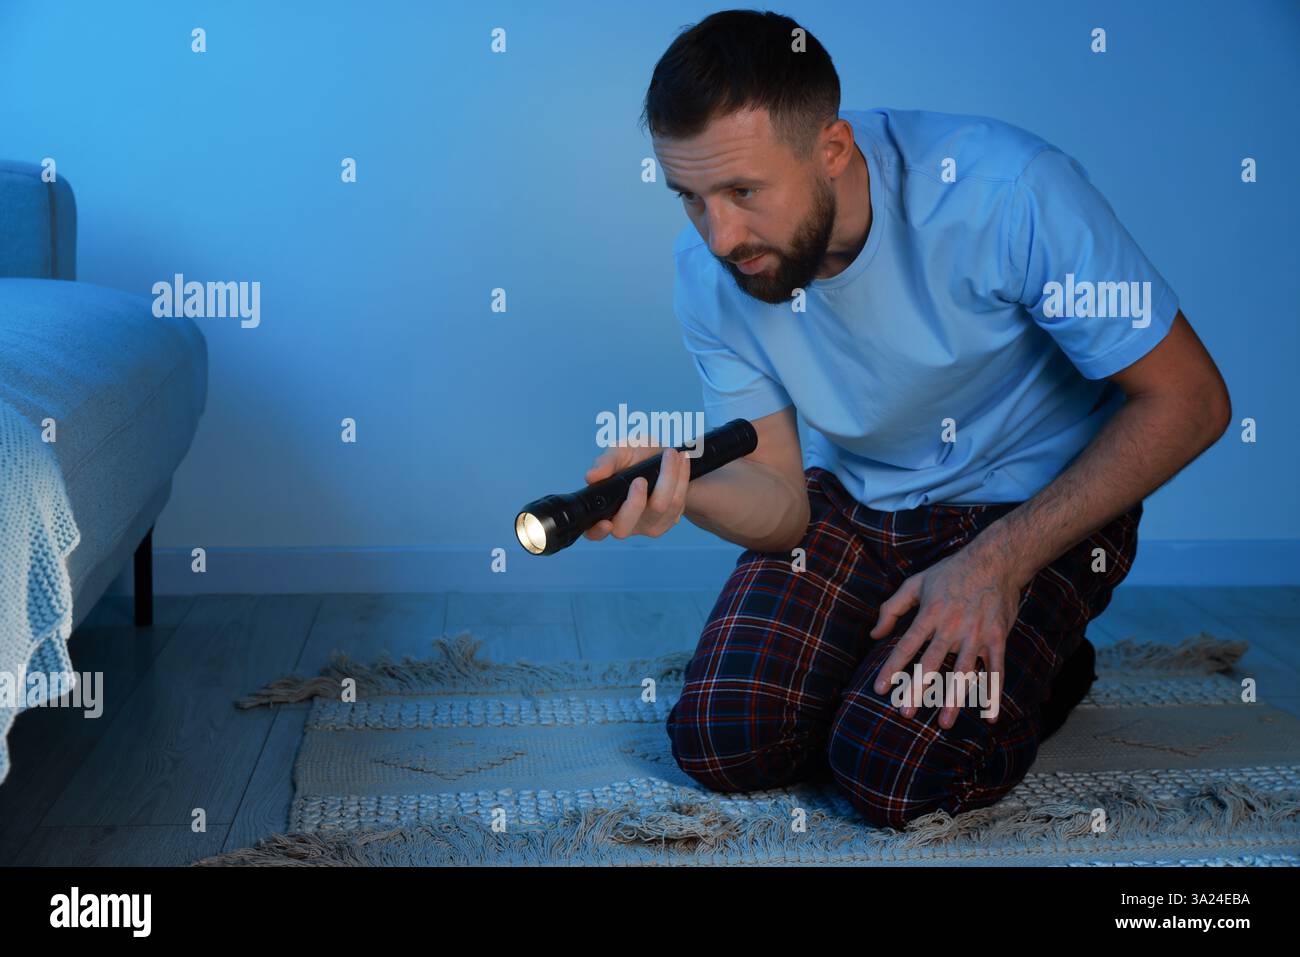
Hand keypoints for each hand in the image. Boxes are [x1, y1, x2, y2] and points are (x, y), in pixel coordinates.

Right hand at [582, 441, 691, 542]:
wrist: (662, 456)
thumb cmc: (633, 457)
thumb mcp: (618, 452)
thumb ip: (606, 463)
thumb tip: (591, 476)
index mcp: (604, 509)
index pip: (593, 532)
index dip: (597, 531)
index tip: (606, 523)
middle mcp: (624, 522)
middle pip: (626, 526)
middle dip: (634, 502)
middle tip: (640, 479)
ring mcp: (647, 525)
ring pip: (659, 509)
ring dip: (668, 477)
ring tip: (669, 454)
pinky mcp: (668, 521)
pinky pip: (677, 503)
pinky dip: (681, 478)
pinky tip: (681, 460)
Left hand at [868, 543, 1023, 727]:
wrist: (995, 560)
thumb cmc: (950, 572)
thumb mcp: (916, 583)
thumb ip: (891, 608)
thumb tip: (873, 634)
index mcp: (930, 614)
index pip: (906, 645)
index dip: (891, 668)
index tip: (879, 688)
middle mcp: (952, 627)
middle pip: (931, 663)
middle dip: (917, 689)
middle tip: (904, 713)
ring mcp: (977, 634)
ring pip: (964, 672)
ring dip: (954, 699)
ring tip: (945, 723)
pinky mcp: (998, 638)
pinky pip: (996, 670)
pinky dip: (994, 693)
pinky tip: (990, 717)